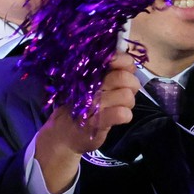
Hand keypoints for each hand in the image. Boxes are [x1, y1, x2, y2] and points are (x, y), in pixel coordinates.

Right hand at [33, 51, 138, 192]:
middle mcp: (91, 86)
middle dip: (131, 86)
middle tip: (122, 93)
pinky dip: (124, 116)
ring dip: (128, 103)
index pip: (115, 59)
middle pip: (123, 78)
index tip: (122, 70)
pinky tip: (118, 118)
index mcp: (89, 74)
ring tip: (118, 106)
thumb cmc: (78, 107)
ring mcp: (94, 105)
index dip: (124, 62)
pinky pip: (122, 114)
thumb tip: (124, 63)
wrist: (63, 134)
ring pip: (126, 96)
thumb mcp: (86, 85)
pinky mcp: (97, 123)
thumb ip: (105, 73)